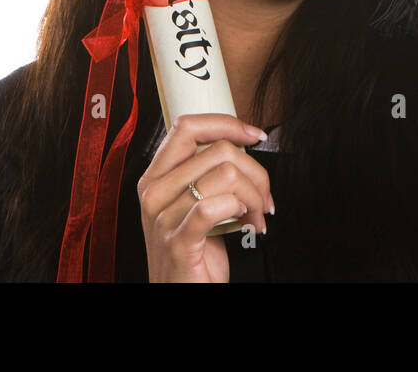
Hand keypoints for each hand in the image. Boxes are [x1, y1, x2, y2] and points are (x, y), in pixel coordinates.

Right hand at [138, 113, 273, 281]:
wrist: (182, 293)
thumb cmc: (194, 250)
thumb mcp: (192, 203)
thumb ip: (206, 172)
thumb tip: (243, 142)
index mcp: (155, 176)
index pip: (188, 127)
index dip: (227, 124)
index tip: (253, 135)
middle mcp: (154, 192)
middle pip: (219, 151)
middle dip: (255, 172)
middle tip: (262, 196)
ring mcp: (163, 218)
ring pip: (227, 176)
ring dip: (255, 196)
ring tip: (256, 214)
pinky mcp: (179, 242)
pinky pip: (217, 206)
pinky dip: (242, 210)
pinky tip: (248, 223)